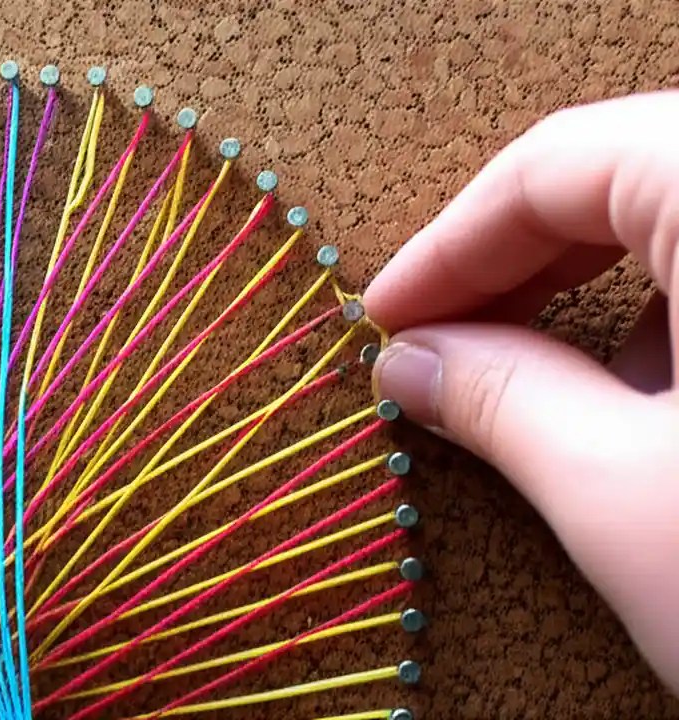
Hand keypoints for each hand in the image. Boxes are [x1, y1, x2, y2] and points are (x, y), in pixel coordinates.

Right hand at [365, 91, 678, 693]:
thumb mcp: (627, 498)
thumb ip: (500, 401)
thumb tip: (413, 362)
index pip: (561, 164)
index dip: (451, 242)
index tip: (386, 311)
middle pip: (630, 179)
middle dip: (519, 268)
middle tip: (439, 344)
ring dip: (605, 300)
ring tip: (552, 395)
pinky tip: (665, 413)